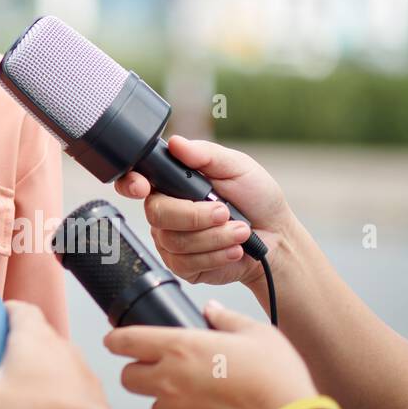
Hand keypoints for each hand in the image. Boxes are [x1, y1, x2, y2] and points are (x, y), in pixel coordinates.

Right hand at [0, 300, 108, 408]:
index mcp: (36, 336)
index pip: (17, 308)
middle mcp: (63, 351)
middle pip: (29, 340)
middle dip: (6, 354)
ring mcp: (80, 380)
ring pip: (49, 369)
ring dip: (28, 379)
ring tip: (2, 399)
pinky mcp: (89, 405)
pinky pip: (62, 394)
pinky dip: (45, 399)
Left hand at [104, 299, 317, 408]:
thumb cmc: (276, 377)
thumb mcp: (255, 333)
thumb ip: (226, 318)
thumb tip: (213, 310)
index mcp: (182, 346)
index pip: (126, 341)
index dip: (115, 338)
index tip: (115, 337)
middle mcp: (172, 377)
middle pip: (127, 375)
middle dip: (134, 368)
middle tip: (150, 362)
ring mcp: (179, 405)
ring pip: (148, 400)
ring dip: (156, 392)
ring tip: (179, 384)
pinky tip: (193, 401)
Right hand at [114, 136, 295, 291]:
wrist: (276, 237)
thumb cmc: (256, 198)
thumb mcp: (237, 166)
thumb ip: (206, 154)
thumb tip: (176, 143)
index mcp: (171, 182)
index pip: (134, 180)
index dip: (130, 184)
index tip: (143, 187)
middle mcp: (165, 210)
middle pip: (157, 214)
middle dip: (195, 216)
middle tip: (225, 212)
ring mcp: (170, 239)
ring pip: (174, 241)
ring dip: (215, 237)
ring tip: (240, 231)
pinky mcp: (182, 265)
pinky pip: (186, 263)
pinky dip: (216, 255)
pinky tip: (233, 249)